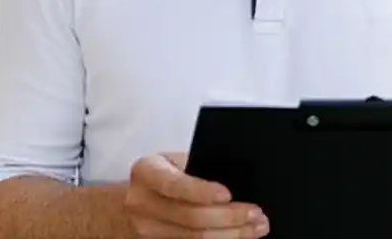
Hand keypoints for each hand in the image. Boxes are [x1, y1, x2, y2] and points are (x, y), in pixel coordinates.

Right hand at [123, 152, 269, 237]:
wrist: (135, 200)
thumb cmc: (165, 174)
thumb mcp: (174, 162)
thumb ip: (196, 168)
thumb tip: (239, 181)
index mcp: (147, 171)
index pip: (174, 184)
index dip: (202, 191)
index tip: (228, 194)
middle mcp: (141, 203)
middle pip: (189, 217)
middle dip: (229, 217)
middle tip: (256, 214)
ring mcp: (146, 231)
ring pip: (194, 238)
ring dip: (231, 235)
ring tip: (256, 228)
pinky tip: (238, 238)